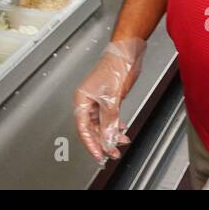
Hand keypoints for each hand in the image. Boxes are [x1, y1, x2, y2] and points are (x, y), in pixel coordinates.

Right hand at [73, 38, 145, 162]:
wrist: (126, 54)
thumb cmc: (114, 68)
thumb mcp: (111, 99)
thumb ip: (108, 121)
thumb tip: (107, 139)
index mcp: (82, 99)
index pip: (83, 128)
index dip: (91, 144)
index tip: (99, 155)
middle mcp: (88, 101)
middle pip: (93, 128)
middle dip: (103, 141)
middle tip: (112, 153)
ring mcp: (99, 100)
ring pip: (102, 124)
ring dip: (111, 134)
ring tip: (121, 142)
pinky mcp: (109, 99)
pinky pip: (109, 117)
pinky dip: (115, 125)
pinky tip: (122, 129)